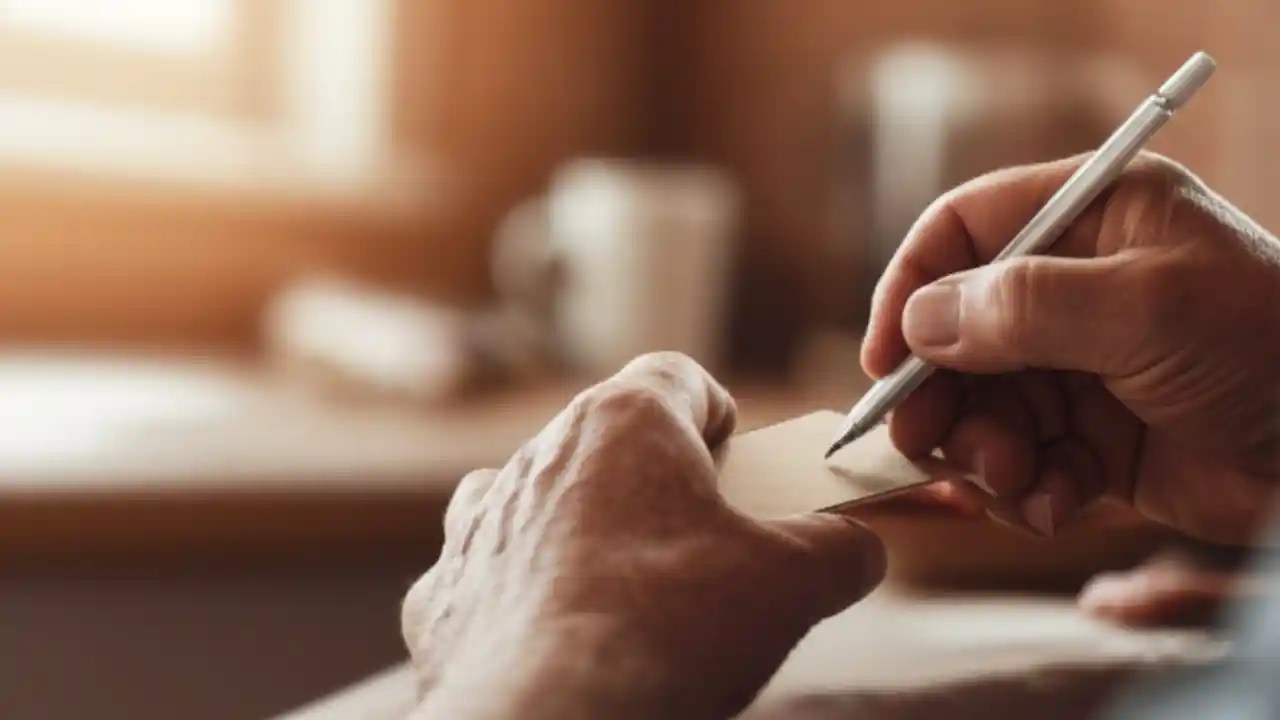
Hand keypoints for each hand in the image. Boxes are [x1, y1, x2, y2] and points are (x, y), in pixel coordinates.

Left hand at [402, 353, 884, 719]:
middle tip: (704, 546)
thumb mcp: (792, 585)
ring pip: (544, 503)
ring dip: (585, 533)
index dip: (716, 410)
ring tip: (630, 600)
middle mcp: (539, 455)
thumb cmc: (667, 632)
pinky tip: (562, 648)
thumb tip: (855, 551)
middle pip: (611, 445)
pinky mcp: (443, 594)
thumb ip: (837, 550)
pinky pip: (494, 577)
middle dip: (657, 485)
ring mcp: (481, 525)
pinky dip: (527, 601)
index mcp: (622, 424)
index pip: (675, 375)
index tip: (737, 461)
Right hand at [864, 152, 1279, 543]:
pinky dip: (1027, 490)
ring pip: (981, 405)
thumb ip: (1025, 306)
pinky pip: (1022, 461)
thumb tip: (920, 320)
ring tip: (1016, 479)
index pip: (964, 230)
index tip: (884, 358)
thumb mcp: (1147, 310)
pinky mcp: (1095, 438)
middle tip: (928, 442)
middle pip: (957, 331)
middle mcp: (1079, 286)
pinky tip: (1060, 504)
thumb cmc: (1271, 352)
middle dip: (941, 393)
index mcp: (1094, 217)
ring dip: (983, 451)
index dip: (910, 287)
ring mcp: (1083, 365)